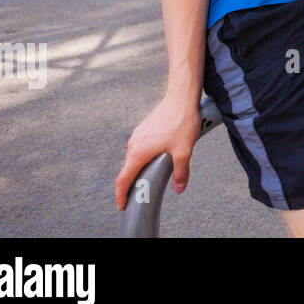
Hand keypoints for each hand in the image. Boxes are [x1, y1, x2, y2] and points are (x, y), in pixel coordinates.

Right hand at [114, 93, 200, 210]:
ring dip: (140, 170)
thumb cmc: (181, 121)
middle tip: (139, 197)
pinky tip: (157, 159)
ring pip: (134, 158)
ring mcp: (138, 135)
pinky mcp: (144, 129)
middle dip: (132, 185)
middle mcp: (133, 144)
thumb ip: (180, 172)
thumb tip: (179, 189)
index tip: (121, 206)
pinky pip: (140, 149)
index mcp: (138, 153)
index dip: (120, 195)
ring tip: (150, 179)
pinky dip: (144, 158)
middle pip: (128, 170)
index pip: (123, 180)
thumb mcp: (184, 151)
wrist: (181, 97)